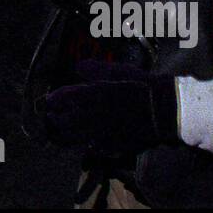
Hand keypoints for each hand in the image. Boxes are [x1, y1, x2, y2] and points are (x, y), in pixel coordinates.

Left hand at [40, 60, 178, 154]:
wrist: (164, 110)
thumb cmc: (141, 86)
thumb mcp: (118, 71)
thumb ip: (96, 69)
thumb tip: (78, 66)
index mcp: (94, 95)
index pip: (66, 98)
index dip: (55, 100)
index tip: (48, 100)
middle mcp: (94, 116)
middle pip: (66, 121)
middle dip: (56, 119)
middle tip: (51, 117)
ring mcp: (102, 133)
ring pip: (77, 137)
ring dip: (66, 134)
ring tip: (60, 132)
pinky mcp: (113, 145)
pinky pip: (95, 146)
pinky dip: (87, 143)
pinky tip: (87, 141)